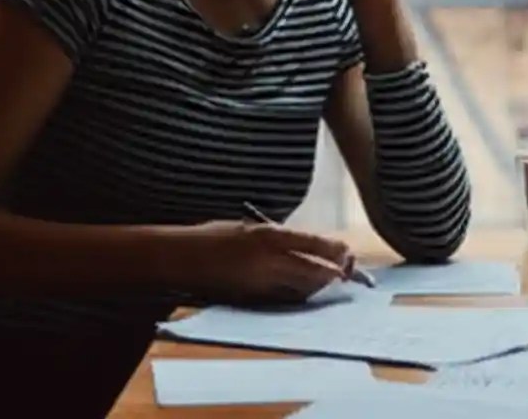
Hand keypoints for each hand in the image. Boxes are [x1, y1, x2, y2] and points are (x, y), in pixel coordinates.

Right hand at [188, 220, 353, 304]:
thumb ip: (276, 237)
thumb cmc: (211, 237)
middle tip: (345, 271)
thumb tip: (306, 246)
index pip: (311, 244)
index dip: (334, 251)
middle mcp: (267, 261)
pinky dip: (299, 295)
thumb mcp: (247, 227)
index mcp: (266, 236)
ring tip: (328, 280)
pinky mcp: (252, 300)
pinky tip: (304, 290)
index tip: (347, 252)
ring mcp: (260, 284)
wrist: (179, 259)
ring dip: (318, 286)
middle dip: (333, 273)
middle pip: (314, 272)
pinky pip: (286, 299)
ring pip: (303, 289)